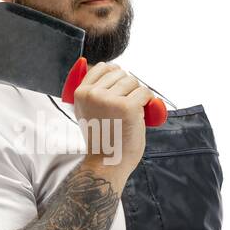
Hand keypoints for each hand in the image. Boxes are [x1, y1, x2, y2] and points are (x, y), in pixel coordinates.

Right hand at [70, 62, 150, 189]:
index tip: (120, 87)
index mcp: (81, 93)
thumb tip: (109, 69)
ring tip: (131, 113)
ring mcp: (110, 100)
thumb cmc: (102, 140)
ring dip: (137, 95)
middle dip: (128, 87)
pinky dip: (148, 102)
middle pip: (121, 74)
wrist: (106, 162)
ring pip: (133, 82)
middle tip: (124, 108)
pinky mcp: (128, 107)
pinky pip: (145, 93)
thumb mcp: (87, 111)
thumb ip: (94, 92)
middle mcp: (93, 94)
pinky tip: (141, 115)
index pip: (102, 67)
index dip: (115, 74)